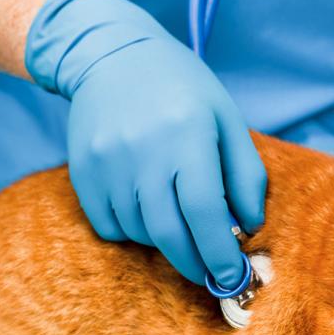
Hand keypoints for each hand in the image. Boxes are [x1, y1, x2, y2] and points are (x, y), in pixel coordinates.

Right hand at [25, 0, 265, 285]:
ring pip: (140, 232)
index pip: (204, 211)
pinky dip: (134, 232)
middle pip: (169, 232)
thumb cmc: (185, 91)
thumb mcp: (228, 121)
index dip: (220, 253)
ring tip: (182, 223)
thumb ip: (246, 175)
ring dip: (167, 242)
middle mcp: (143, 152)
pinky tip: (149, 210)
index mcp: (187, 135)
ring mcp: (107, 164)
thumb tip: (251, 226)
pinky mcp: (82, 172)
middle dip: (195, 263)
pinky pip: (109, 226)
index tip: (233, 277)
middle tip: (212, 274)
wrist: (113, 56)